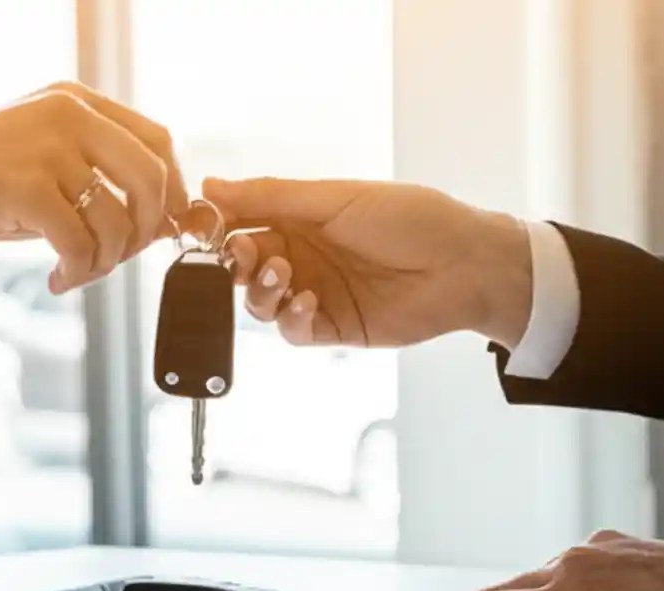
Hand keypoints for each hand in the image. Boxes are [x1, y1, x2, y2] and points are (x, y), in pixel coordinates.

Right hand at [0, 81, 185, 292]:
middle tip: (120, 258)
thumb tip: (166, 222)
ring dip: (105, 263)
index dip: (172, 191)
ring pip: (118, 219)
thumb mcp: (45, 162)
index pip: (157, 141)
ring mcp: (46, 146)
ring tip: (77, 272)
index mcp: (76, 101)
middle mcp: (67, 113)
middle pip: (151, 177)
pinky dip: (76, 272)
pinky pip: (80, 243)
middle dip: (148, 230)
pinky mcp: (24, 185)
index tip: (162, 229)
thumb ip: (100, 177)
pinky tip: (56, 280)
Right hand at [203, 177, 532, 347]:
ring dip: (262, 290)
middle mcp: (302, 254)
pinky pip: (292, 331)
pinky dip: (290, 319)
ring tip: (286, 276)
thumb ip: (270, 196)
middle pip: (244, 266)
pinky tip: (307, 301)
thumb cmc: (409, 217)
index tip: (200, 227)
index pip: (242, 221)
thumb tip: (209, 185)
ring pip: (260, 302)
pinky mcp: (333, 327)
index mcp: (300, 217)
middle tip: (243, 256)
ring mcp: (315, 291)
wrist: (464, 264)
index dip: (218, 226)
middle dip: (235, 262)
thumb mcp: (335, 198)